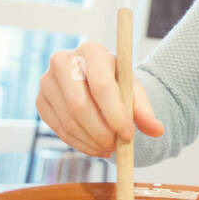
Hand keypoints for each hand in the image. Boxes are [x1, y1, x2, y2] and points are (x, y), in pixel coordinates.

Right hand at [36, 42, 164, 158]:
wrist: (96, 83)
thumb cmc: (118, 85)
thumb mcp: (134, 92)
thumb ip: (145, 111)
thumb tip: (157, 130)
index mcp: (91, 51)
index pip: (101, 85)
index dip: (115, 113)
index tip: (128, 134)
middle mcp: (63, 61)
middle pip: (79, 105)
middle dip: (101, 131)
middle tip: (117, 146)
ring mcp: (47, 82)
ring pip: (69, 121)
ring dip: (92, 141)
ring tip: (110, 148)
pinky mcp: (40, 101)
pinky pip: (59, 130)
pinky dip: (81, 144)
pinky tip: (96, 147)